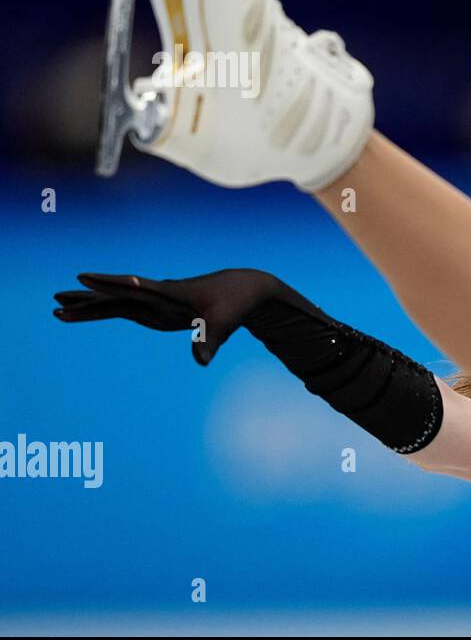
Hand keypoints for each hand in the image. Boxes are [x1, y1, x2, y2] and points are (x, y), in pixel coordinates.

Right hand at [53, 268, 285, 365]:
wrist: (245, 290)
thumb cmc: (235, 303)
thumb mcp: (224, 323)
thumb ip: (210, 340)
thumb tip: (200, 362)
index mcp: (170, 292)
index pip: (135, 286)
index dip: (109, 283)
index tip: (82, 276)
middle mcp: (158, 295)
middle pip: (116, 296)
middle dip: (87, 298)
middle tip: (55, 300)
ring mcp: (156, 302)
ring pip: (116, 303)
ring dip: (89, 306)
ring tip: (57, 308)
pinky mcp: (159, 310)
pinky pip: (125, 310)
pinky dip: (105, 312)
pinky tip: (86, 313)